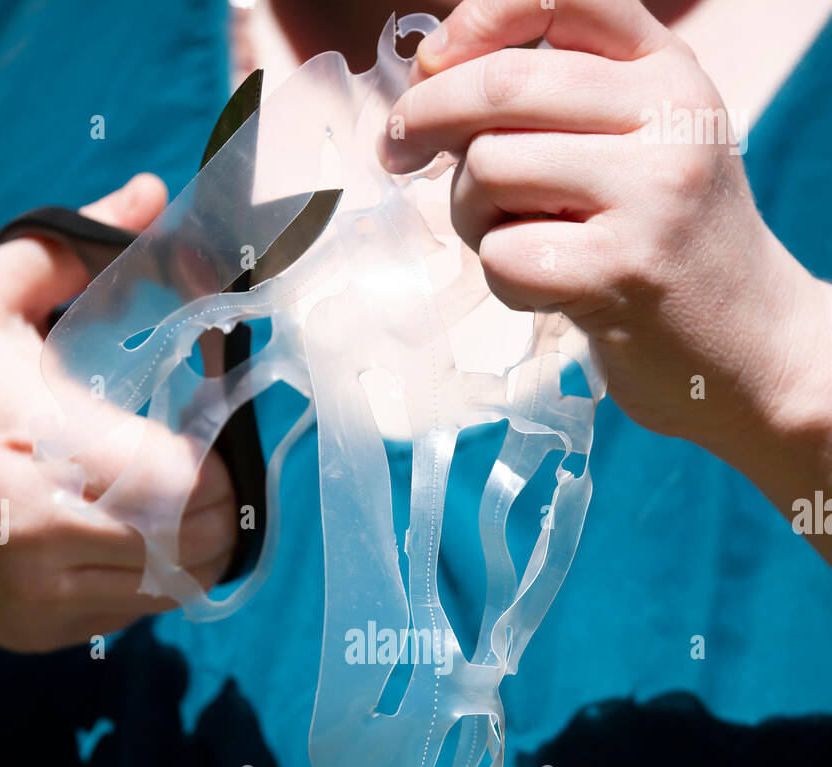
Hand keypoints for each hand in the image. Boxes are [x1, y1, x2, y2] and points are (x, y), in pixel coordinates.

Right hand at [0, 174, 237, 651]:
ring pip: (174, 588)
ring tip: (175, 503)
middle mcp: (45, 535)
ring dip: (193, 548)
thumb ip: (73, 251)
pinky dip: (150, 580)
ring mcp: (41, 597)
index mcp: (41, 446)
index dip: (218, 462)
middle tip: (211, 470)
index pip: (185, 484)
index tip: (210, 429)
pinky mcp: (39, 632)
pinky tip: (126, 538)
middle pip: (195, 544)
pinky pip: (135, 615)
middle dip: (221, 506)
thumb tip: (156, 196)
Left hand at [379, 0, 831, 476]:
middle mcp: (667, 118)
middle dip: (426, 118)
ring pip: (490, 169)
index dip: (478, 20)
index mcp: (670, 72)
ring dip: (470, 213)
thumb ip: (567, 104)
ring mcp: (649, 194)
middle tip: (396, 151)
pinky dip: (502, 278)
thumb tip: (433, 79)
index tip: (432, 63)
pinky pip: (502, 255)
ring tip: (510, 239)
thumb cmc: (675, 250)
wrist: (754, 349)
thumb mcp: (647, 146)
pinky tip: (547, 290)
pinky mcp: (621, 272)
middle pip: (501, 88)